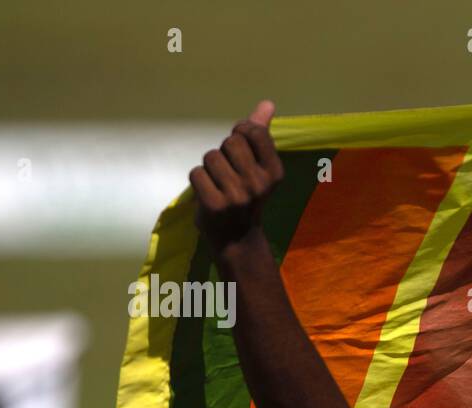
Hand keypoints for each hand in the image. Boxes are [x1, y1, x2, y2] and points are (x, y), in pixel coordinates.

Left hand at [190, 100, 284, 251]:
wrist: (237, 239)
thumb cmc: (247, 196)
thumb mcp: (259, 167)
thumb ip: (260, 134)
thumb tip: (267, 104)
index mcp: (274, 172)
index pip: (252, 131)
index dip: (240, 134)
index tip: (241, 151)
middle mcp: (259, 184)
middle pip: (230, 142)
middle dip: (224, 153)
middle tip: (230, 174)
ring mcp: (237, 196)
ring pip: (210, 157)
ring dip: (209, 168)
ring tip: (219, 185)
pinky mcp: (214, 205)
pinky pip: (196, 173)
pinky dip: (198, 181)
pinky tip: (209, 194)